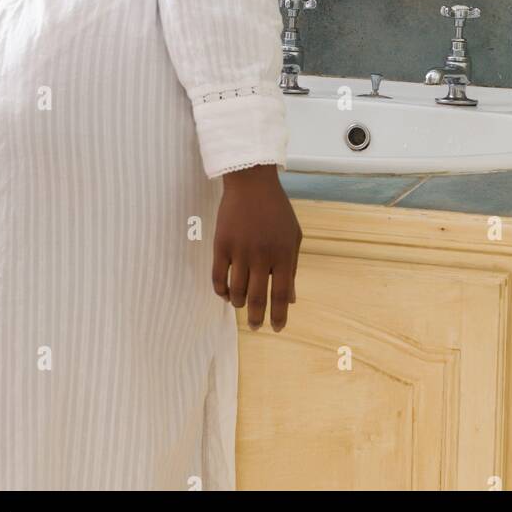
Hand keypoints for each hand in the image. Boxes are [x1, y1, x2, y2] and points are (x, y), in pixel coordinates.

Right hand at [213, 164, 300, 330]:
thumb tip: (290, 299)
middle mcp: (262, 256)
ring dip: (238, 304)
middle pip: (257, 298)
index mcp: (283, 254)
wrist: (252, 183)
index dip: (278, 316)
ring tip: (240, 305)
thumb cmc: (276, 210)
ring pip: (236, 291)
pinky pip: (218, 278)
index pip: (280, 295)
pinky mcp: (221, 245)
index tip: (276, 329)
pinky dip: (221, 291)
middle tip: (256, 327)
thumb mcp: (293, 236)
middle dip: (257, 318)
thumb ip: (293, 268)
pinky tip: (225, 294)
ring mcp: (240, 251)